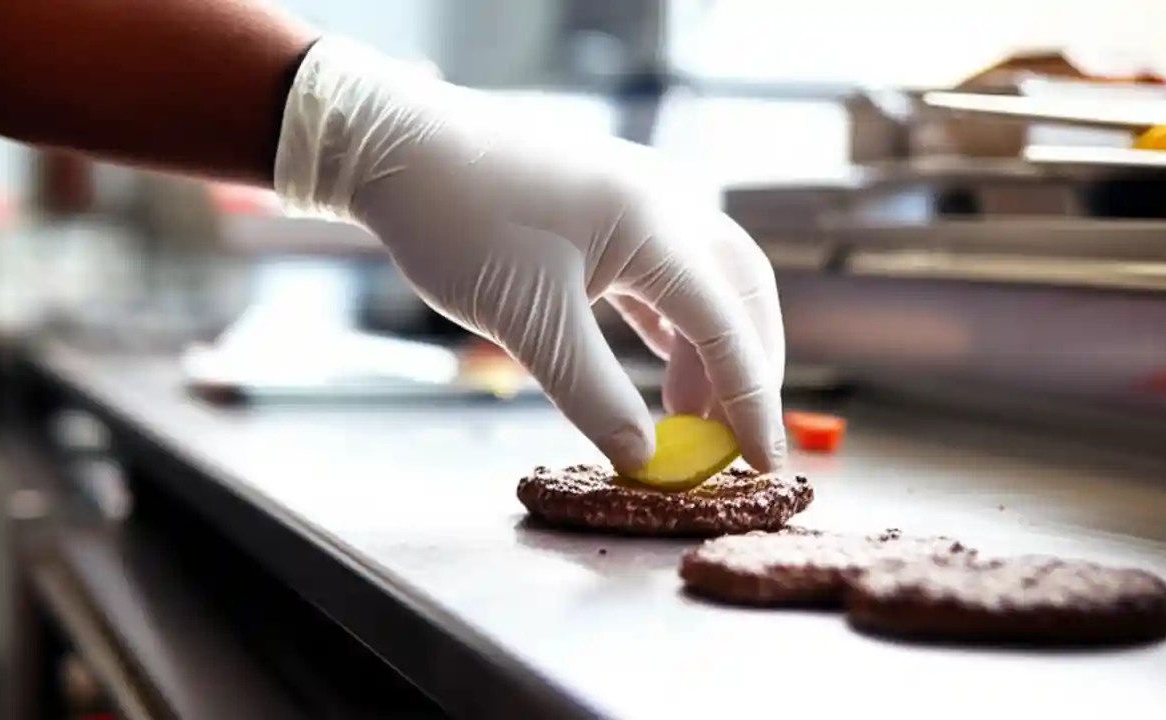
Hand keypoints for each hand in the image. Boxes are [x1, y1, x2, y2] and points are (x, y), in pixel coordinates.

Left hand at [275, 39, 786, 471]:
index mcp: (656, 224)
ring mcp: (639, 201)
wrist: (401, 148)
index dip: (750, 400)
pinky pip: (667, 273)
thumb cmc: (460, 224)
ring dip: (710, 347)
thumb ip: (592, 393)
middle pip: (741, 292)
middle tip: (730, 438)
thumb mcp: (528, 321)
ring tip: (688, 416)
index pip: (726, 324)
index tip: (764, 462)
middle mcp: (666, 202)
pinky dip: (676, 323)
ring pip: (707, 281)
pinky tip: (665, 361)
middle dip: (747, 368)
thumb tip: (645, 458)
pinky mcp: (610, 210)